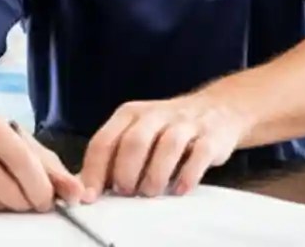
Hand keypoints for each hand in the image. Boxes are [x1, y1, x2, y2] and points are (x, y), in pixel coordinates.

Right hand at [0, 114, 85, 211]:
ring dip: (7, 208)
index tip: (48, 200)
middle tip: (31, 199)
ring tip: (9, 193)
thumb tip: (78, 194)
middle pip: (6, 190)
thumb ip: (54, 170)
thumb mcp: (27, 146)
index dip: (40, 187)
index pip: (20, 161)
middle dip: (26, 202)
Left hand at [79, 94, 248, 199]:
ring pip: (167, 146)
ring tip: (150, 192)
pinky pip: (199, 154)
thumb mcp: (136, 132)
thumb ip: (113, 155)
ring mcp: (185, 124)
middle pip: (134, 142)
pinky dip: (187, 175)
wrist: (217, 109)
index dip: (95, 170)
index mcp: (130, 114)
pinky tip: (179, 189)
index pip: (104, 140)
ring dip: (155, 175)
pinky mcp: (210, 136)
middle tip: (125, 192)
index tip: (91, 195)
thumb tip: (86, 186)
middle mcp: (156, 114)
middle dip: (126, 172)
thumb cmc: (167, 128)